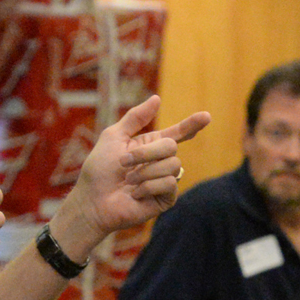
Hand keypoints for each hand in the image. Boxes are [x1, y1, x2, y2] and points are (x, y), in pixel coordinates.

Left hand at [70, 96, 210, 237]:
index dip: (192, 125)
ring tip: (128, 181)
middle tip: (123, 162)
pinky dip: (148, 186)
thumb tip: (157, 98)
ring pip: (172, 165)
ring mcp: (165, 181)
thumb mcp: (114, 136)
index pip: (177, 133)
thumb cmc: (99, 170)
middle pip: (171, 146)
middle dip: (146, 153)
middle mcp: (161, 162)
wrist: (93, 200)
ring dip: (144, 172)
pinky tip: (136, 194)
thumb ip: (136, 118)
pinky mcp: (166, 199)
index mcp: (151, 145)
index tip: (206, 116)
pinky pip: (169, 184)